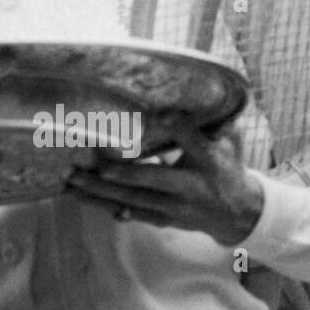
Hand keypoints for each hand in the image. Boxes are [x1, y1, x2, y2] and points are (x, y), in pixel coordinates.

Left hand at [65, 113, 264, 245]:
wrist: (239, 215)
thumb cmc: (226, 167)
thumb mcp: (227, 143)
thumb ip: (209, 122)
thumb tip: (192, 90)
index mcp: (210, 163)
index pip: (195, 143)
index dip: (180, 128)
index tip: (164, 113)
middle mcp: (191, 187)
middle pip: (154, 179)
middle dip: (121, 173)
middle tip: (91, 162)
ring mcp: (175, 207)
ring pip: (133, 199)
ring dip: (99, 190)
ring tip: (70, 178)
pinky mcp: (163, 219)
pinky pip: (130, 212)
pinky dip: (104, 205)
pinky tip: (79, 196)